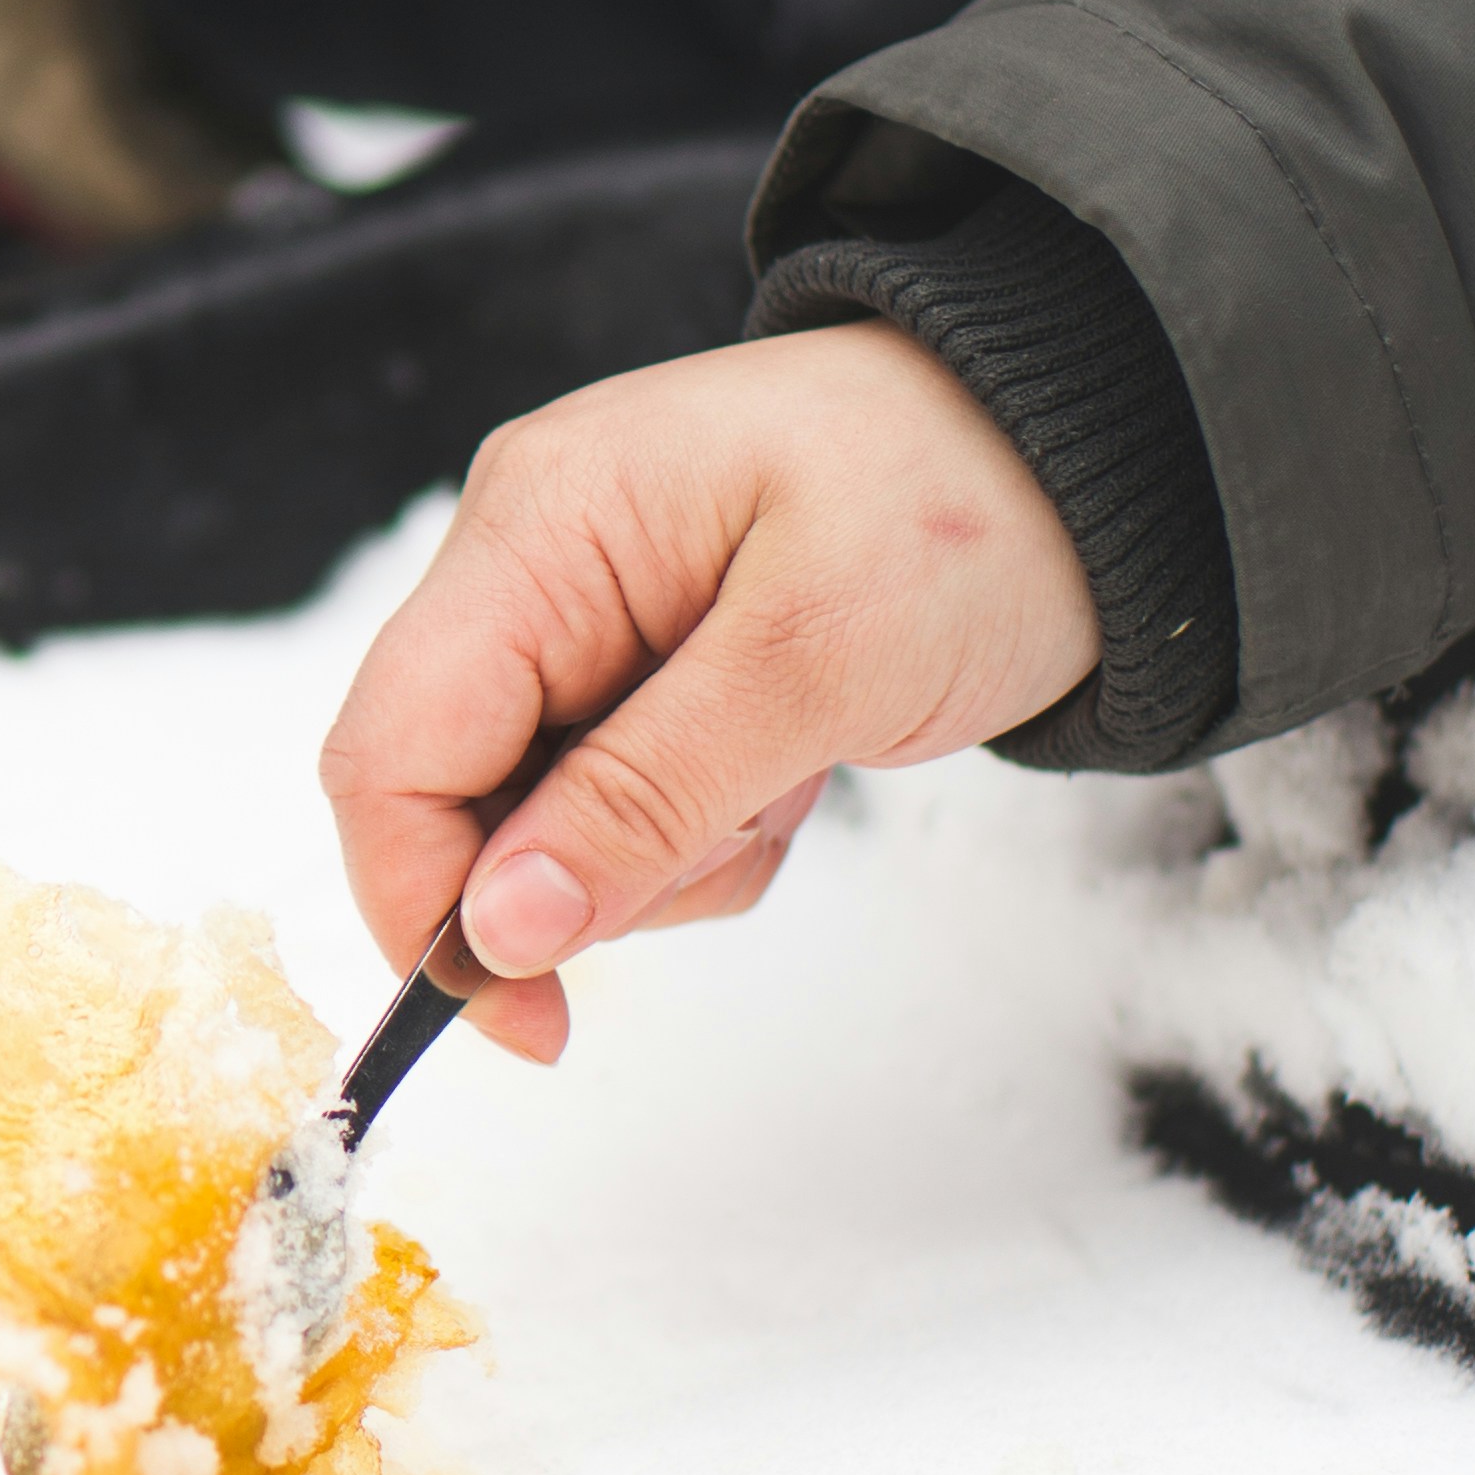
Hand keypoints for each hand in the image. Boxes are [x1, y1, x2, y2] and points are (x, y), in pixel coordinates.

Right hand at [319, 323, 1102, 1061]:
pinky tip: (790, 763)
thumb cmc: (964, 502)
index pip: (391, 748)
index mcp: (541, 525)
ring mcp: (582, 616)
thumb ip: (645, 799)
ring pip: (539, 823)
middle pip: (454, 795)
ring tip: (789, 768)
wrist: (1083, 458)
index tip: (523, 1016)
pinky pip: (615, 807)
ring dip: (664, 850)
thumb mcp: (816, 662)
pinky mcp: (639, 667)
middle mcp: (531, 562)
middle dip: (585, 868)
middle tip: (740, 828)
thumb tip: (497, 932)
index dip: (421, 902)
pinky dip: (701, 828)